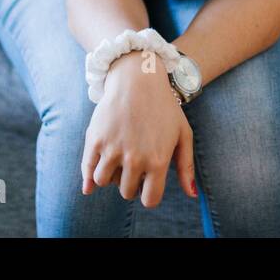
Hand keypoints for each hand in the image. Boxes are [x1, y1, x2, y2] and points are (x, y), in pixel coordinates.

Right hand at [80, 52, 196, 208]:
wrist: (137, 79)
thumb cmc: (164, 107)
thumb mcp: (183, 134)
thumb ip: (186, 166)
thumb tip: (191, 195)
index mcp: (158, 161)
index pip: (150, 199)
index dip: (149, 195)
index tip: (148, 185)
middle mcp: (134, 159)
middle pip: (127, 191)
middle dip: (131, 183)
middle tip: (134, 165)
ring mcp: (113, 149)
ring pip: (105, 182)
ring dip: (111, 177)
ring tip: (118, 161)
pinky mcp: (95, 140)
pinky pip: (88, 171)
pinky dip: (88, 181)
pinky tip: (89, 186)